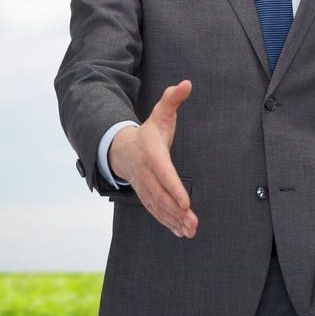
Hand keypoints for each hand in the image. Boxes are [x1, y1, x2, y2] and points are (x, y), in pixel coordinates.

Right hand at [108, 80, 197, 238]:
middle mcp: (146, 173)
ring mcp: (143, 187)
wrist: (121, 149)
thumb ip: (173, 99)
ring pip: (158, 207)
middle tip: (193, 222)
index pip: (164, 173)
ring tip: (190, 231)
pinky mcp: (145, 196)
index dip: (174, 188)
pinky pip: (155, 211)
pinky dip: (167, 223)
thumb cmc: (148, 131)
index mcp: (152, 153)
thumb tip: (186, 83)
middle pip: (160, 195)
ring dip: (173, 221)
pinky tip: (181, 232)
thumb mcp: (160, 113)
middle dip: (176, 211)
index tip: (186, 203)